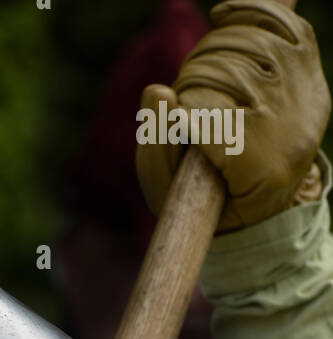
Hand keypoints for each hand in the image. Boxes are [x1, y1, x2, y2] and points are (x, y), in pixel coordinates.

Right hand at [137, 0, 330, 230]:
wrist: (266, 192)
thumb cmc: (207, 195)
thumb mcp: (171, 193)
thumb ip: (156, 151)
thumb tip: (157, 91)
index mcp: (262, 168)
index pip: (204, 115)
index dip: (178, 117)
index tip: (177, 128)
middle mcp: (291, 127)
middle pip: (222, 74)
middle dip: (190, 83)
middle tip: (184, 102)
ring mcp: (303, 92)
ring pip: (242, 44)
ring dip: (208, 54)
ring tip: (200, 77)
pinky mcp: (306, 64)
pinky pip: (274, 18)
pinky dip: (242, 12)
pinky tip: (221, 19)